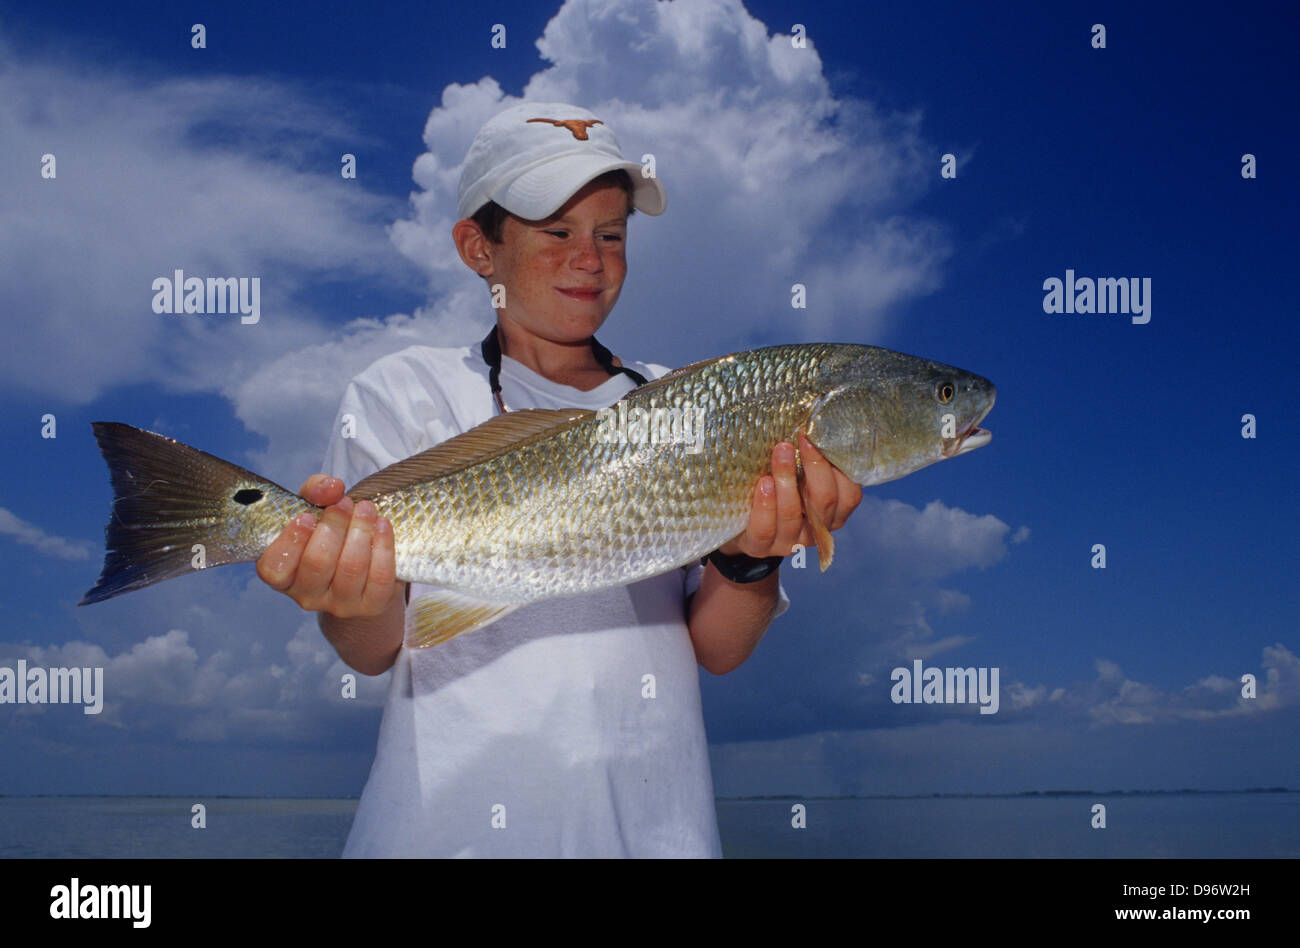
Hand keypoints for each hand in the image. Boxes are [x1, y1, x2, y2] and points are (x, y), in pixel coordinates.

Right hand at [255, 475, 398, 616]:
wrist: (363, 569)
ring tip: (366, 509)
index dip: (290, 541)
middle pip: (318, 563)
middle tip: (345, 503)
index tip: (307, 516)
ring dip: (360, 531)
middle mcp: (307, 596)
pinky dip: (383, 546)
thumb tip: (332, 487)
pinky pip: (379, 577)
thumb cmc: (329, 534)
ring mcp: (339, 604)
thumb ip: (315, 491)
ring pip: (351, 568)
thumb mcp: (314, 509)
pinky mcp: (370, 606)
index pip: (274, 568)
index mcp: (283, 576)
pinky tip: (383, 525)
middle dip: (334, 526)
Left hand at [719, 433, 861, 559]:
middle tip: (802, 438)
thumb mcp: (796, 474)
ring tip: (780, 451)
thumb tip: (810, 414)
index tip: (822, 435)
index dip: (839, 466)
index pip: (850, 493)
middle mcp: (816, 530)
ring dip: (787, 480)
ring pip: (794, 514)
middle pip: (825, 501)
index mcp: (833, 511)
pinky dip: (765, 505)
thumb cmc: (773, 486)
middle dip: (815, 467)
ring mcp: (789, 541)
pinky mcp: (761, 546)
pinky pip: (765, 528)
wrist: (738, 522)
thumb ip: (806, 457)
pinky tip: (763, 483)